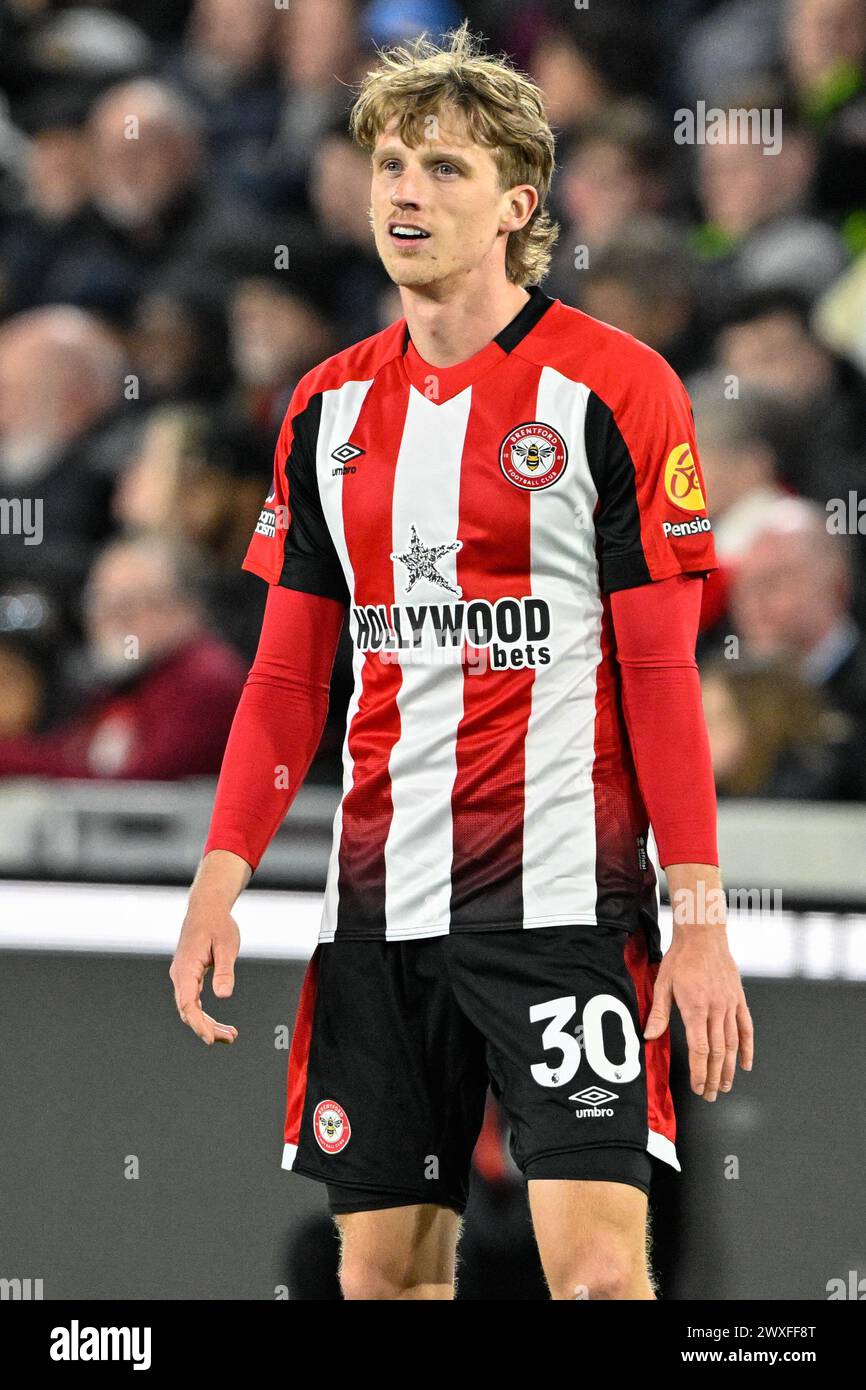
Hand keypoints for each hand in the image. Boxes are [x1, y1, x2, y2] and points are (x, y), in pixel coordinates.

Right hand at [170, 896, 239, 1045]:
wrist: (206, 907)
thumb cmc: (218, 924)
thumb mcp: (227, 946)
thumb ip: (224, 971)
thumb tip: (223, 996)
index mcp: (186, 968)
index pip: (188, 1004)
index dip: (199, 1024)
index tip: (211, 1039)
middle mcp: (180, 975)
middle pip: (188, 1010)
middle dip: (207, 1028)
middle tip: (231, 1038)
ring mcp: (182, 976)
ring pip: (191, 1008)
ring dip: (208, 1024)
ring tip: (230, 1035)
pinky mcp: (188, 976)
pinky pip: (193, 1000)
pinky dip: (205, 1014)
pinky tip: (219, 1024)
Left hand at [643, 926, 753, 1100]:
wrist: (703, 935)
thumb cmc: (681, 958)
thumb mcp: (663, 984)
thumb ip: (659, 1013)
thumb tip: (649, 1036)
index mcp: (696, 1008)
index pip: (699, 1049)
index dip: (699, 1072)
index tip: (698, 1087)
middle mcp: (716, 1009)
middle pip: (717, 1052)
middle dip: (713, 1077)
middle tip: (710, 1094)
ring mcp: (730, 1005)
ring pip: (733, 1044)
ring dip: (729, 1068)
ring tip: (725, 1085)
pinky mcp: (739, 999)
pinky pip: (746, 1028)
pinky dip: (748, 1047)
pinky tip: (746, 1064)